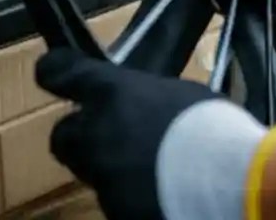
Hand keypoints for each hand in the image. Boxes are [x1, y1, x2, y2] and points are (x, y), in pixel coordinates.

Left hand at [37, 48, 270, 219]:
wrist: (226, 182)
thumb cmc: (213, 128)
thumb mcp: (182, 96)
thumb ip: (149, 99)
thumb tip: (148, 106)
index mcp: (112, 94)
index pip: (63, 73)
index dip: (54, 71)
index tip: (49, 70)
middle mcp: (95, 133)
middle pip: (63, 136)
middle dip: (79, 136)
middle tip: (105, 136)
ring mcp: (102, 177)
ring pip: (91, 170)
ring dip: (111, 167)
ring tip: (148, 168)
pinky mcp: (115, 210)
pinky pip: (115, 199)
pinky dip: (131, 195)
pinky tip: (158, 191)